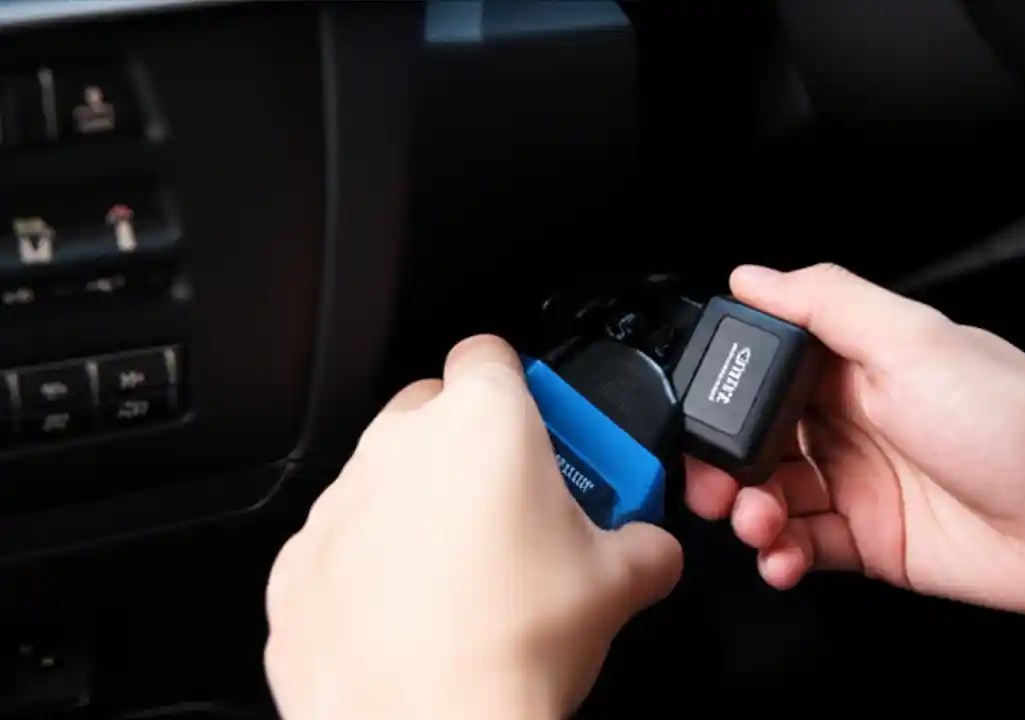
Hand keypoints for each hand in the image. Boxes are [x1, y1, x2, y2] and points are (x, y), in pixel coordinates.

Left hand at [264, 336, 682, 719]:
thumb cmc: (513, 644)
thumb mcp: (619, 584)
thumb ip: (646, 544)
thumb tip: (653, 552)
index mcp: (483, 423)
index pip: (492, 352)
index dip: (521, 386)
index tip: (544, 433)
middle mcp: (401, 445)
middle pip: (435, 411)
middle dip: (471, 448)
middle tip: (517, 509)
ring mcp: (340, 503)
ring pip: (385, 478)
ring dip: (421, 507)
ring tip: (469, 576)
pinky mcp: (298, 563)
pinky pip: (342, 543)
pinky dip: (371, 566)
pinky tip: (414, 616)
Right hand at [686, 263, 1024, 613]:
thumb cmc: (1019, 419)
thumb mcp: (912, 341)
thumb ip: (825, 303)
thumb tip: (752, 276)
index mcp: (857, 364)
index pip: (765, 373)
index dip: (725, 399)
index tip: (700, 422)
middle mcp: (854, 422)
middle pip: (758, 443)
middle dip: (724, 468)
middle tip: (715, 489)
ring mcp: (864, 485)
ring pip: (774, 499)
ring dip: (751, 515)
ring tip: (763, 524)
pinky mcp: (876, 544)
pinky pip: (805, 548)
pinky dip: (781, 556)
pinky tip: (784, 557)